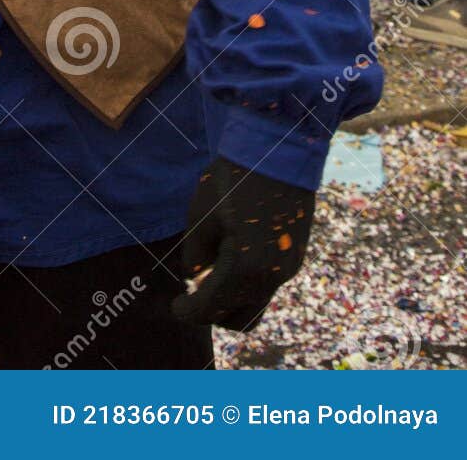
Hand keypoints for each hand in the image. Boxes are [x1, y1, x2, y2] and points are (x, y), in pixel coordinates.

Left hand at [171, 157, 314, 331]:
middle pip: (238, 319)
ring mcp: (288, 269)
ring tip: (212, 273)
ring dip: (233, 300)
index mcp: (244, 269)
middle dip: (213, 312)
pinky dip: (248, 284)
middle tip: (194, 293)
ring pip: (256, 305)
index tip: (175, 307)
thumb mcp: (200, 217)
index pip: (209, 309)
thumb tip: (195, 281)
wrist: (277, 151)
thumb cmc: (231, 179)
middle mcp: (271, 277)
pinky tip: (233, 257)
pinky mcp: (296, 257)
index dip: (187, 312)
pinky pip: (268, 285)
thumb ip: (195, 257)